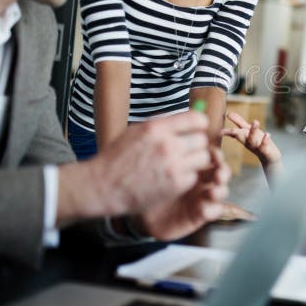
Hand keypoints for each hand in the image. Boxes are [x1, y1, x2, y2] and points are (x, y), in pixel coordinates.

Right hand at [88, 111, 212, 215]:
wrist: (102, 186)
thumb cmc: (118, 157)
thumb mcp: (136, 131)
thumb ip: (163, 124)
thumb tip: (189, 118)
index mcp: (157, 128)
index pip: (196, 119)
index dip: (199, 124)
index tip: (197, 129)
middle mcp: (167, 145)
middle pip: (202, 139)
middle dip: (196, 144)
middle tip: (186, 150)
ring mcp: (173, 166)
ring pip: (203, 158)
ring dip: (194, 161)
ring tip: (180, 164)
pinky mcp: (175, 185)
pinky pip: (194, 177)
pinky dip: (186, 177)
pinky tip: (172, 177)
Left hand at [140, 147, 230, 239]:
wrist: (132, 207)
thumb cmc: (142, 181)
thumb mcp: (154, 160)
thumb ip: (169, 146)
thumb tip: (186, 131)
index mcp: (192, 165)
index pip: (212, 157)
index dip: (216, 156)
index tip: (212, 154)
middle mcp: (199, 180)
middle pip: (222, 173)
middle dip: (223, 172)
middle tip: (217, 174)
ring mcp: (200, 197)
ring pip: (222, 191)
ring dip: (220, 191)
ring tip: (212, 192)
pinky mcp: (198, 214)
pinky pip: (214, 211)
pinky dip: (212, 210)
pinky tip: (203, 209)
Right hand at [221, 111, 281, 167]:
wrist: (270, 158)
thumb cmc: (258, 142)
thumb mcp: (247, 131)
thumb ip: (239, 122)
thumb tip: (228, 113)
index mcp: (243, 137)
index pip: (234, 133)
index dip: (227, 132)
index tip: (220, 132)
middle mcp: (248, 142)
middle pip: (241, 137)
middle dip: (236, 133)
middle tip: (232, 130)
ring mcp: (257, 147)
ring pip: (253, 140)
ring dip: (253, 131)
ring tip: (255, 121)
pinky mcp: (266, 151)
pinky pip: (264, 146)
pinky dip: (265, 140)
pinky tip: (267, 134)